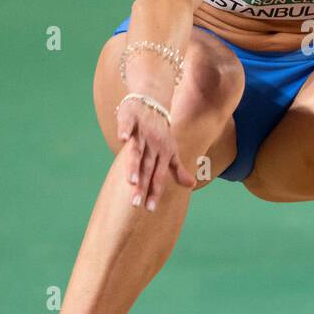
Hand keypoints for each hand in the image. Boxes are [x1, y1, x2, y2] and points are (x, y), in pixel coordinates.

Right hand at [116, 97, 195, 211]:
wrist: (154, 103)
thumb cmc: (161, 132)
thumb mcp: (171, 151)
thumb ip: (178, 170)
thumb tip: (191, 186)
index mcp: (162, 155)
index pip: (158, 177)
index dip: (154, 192)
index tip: (149, 209)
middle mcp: (153, 146)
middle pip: (146, 169)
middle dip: (141, 186)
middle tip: (135, 204)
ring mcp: (141, 133)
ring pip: (137, 151)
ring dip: (133, 165)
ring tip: (130, 181)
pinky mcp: (130, 120)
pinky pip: (127, 125)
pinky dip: (125, 131)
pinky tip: (122, 139)